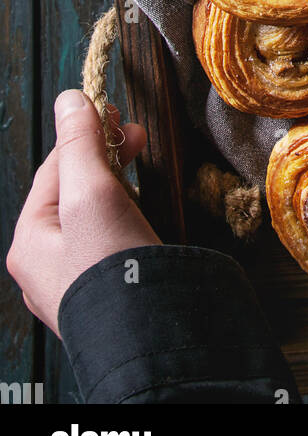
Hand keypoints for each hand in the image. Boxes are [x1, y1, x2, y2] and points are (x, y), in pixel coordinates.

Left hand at [6, 89, 160, 335]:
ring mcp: (75, 283)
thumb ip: (80, 143)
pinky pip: (108, 243)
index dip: (87, 134)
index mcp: (29, 242)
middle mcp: (45, 266)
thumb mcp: (90, 193)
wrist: (149, 336)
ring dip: (117, 186)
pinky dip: (126, 218)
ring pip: (91, 217)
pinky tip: (144, 211)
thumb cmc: (111, 267)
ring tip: (143, 167)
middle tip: (138, 136)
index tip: (119, 114)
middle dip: (106, 159)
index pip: (55, 169)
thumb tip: (69, 98)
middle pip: (72, 192)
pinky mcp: (106, 294)